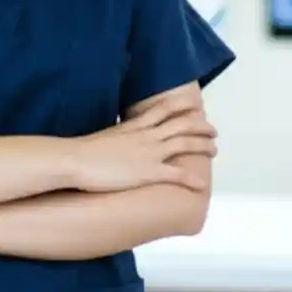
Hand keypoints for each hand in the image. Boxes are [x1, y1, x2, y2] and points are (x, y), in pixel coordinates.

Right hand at [71, 95, 217, 192]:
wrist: (76, 161)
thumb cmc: (85, 151)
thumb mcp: (106, 137)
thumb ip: (119, 137)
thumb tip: (119, 139)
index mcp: (136, 125)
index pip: (165, 109)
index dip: (183, 106)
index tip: (195, 106)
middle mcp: (148, 136)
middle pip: (182, 124)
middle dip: (201, 127)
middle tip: (213, 131)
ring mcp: (150, 153)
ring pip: (186, 144)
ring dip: (204, 146)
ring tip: (215, 150)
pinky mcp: (148, 172)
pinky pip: (177, 174)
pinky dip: (192, 179)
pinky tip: (202, 185)